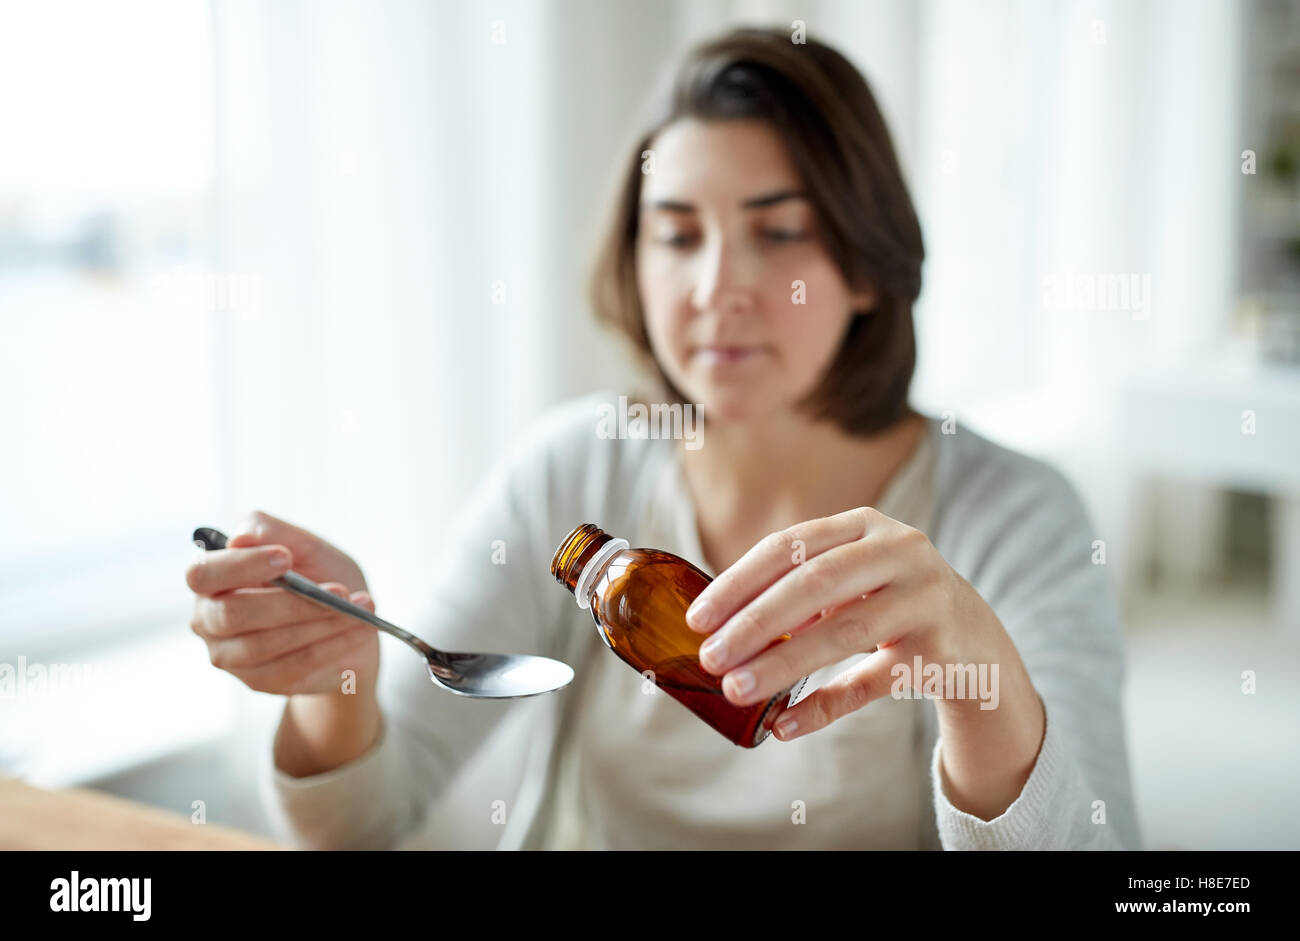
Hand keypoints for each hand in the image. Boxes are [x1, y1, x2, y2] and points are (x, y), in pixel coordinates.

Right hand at [186, 509, 379, 697]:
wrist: (348, 623)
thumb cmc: (319, 576)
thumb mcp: (306, 545)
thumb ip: (272, 532)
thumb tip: (241, 537)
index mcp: (212, 578)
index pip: (203, 574)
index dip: (241, 566)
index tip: (285, 558)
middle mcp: (209, 619)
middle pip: (233, 615)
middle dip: (293, 603)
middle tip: (341, 591)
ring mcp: (230, 656)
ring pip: (266, 645)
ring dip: (320, 625)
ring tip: (361, 609)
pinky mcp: (258, 681)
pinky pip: (292, 668)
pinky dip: (331, 648)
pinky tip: (359, 632)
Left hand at [685, 505, 1044, 818]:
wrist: (977, 639)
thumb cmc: (889, 602)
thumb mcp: (851, 578)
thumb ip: (797, 590)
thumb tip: (720, 627)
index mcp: (865, 526)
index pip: (788, 547)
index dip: (738, 582)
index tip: (698, 619)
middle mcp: (901, 552)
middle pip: (813, 584)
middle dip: (754, 621)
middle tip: (710, 656)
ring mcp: (925, 600)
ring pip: (842, 632)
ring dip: (781, 664)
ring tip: (737, 688)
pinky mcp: (941, 652)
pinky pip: (871, 683)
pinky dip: (824, 706)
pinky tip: (785, 724)